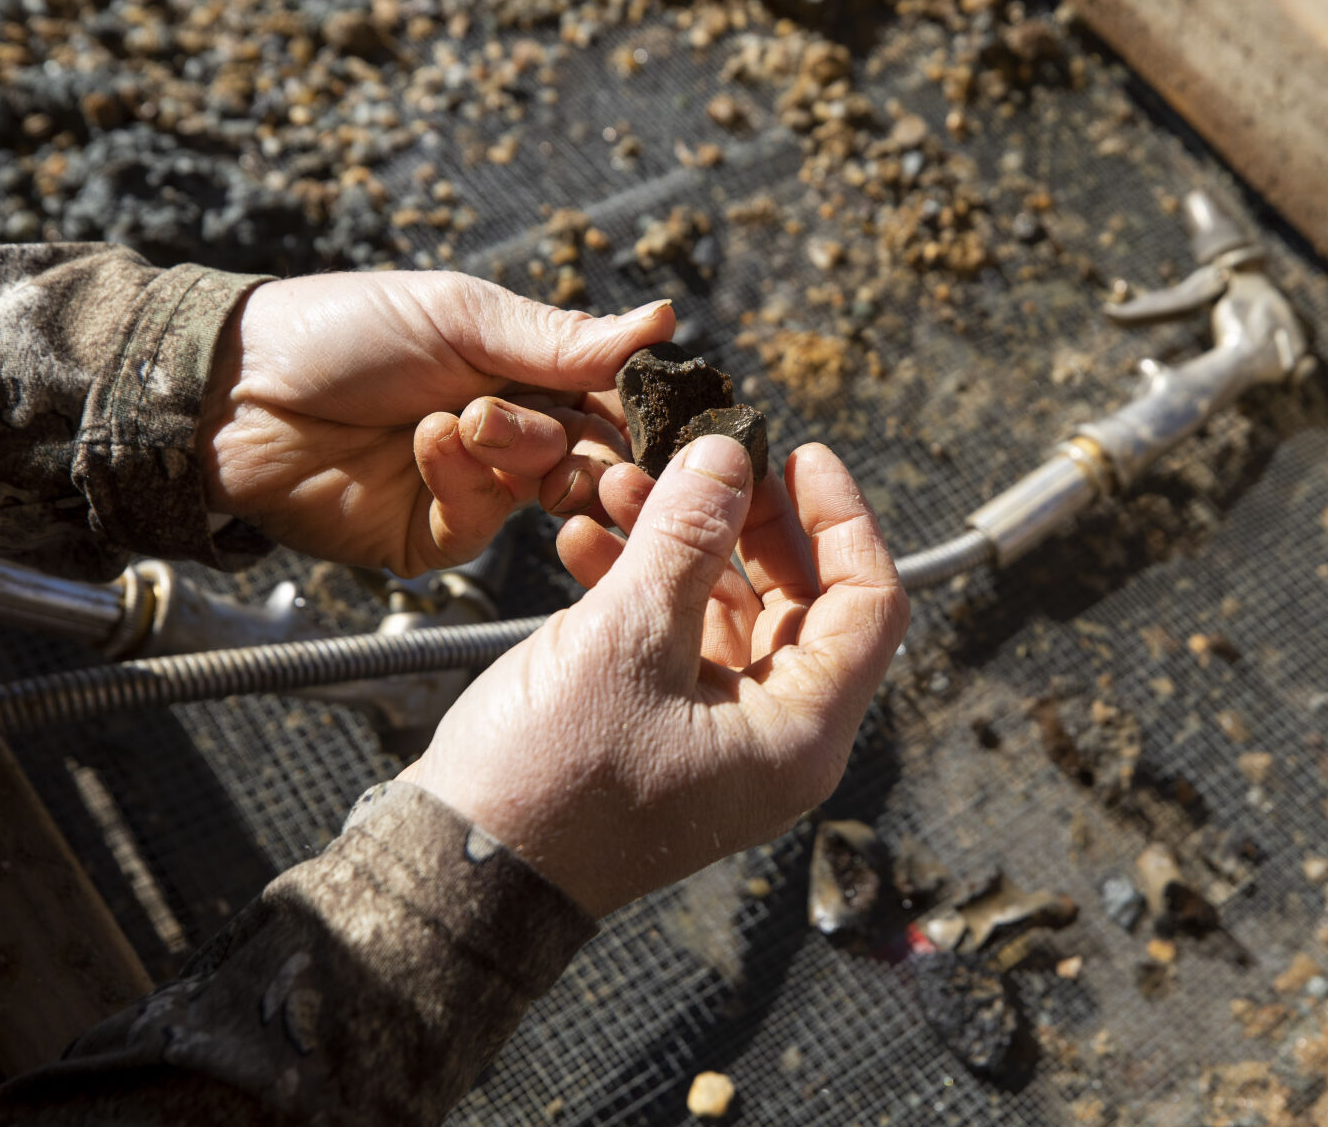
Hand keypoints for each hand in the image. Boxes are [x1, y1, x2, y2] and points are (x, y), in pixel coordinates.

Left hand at [198, 271, 671, 574]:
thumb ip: (563, 339)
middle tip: (568, 437)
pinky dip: (463, 481)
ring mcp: (471, 493)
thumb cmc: (343, 330)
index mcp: (526, 375)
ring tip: (475, 420)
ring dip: (520, 452)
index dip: (639, 413)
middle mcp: (510, 438)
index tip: (665, 417)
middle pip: (593, 458)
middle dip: (586, 447)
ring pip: (544, 492)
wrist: (236, 387)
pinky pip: (478, 525)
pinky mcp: (428, 538)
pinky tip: (430, 442)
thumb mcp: (462, 315)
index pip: (611, 403)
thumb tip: (665, 320)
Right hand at [396, 435, 910, 916]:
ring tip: (619, 486)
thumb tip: (730, 454)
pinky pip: (669, 641)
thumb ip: (688, 536)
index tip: (799, 456)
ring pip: (721, 612)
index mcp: (800, 733)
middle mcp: (772, 740)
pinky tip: (582, 541)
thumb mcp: (628, 636)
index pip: (869, 604)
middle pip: (796, 601)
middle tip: (704, 459)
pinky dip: (636, 586)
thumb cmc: (552, 779)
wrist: (457, 872)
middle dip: (742, 521)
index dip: (841, 519)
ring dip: (676, 544)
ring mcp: (713, 739)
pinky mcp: (656, 733)